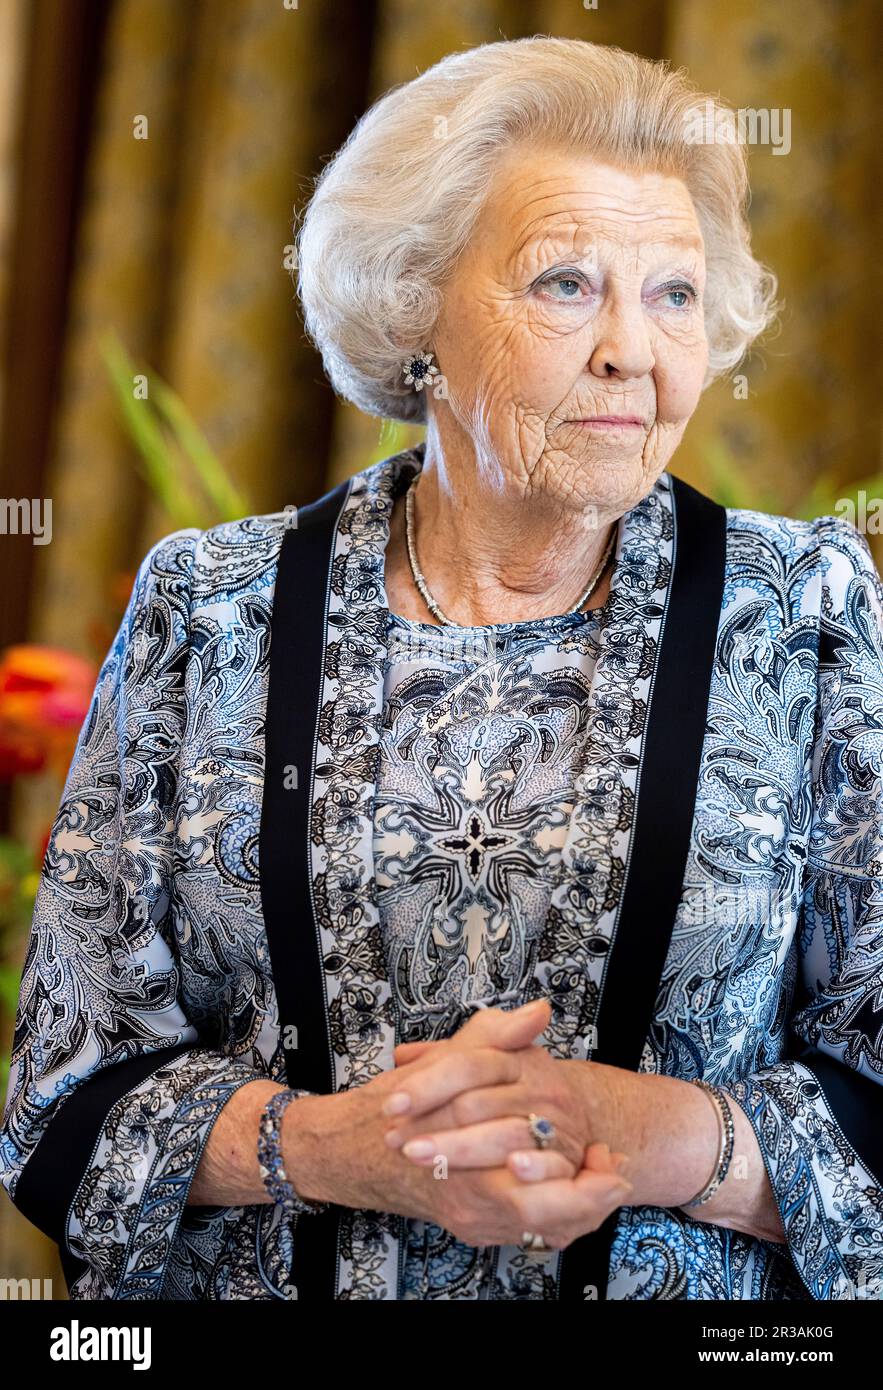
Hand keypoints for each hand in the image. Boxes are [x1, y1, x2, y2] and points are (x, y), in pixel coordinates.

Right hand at [282, 1003, 630, 1247]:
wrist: (354, 1147)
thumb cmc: (397, 1104)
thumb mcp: (448, 1060)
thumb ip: (496, 1034)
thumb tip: (537, 1013)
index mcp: (470, 1167)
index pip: (543, 1191)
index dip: (585, 1180)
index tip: (607, 1154)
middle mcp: (472, 1203)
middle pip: (549, 1219)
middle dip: (591, 1197)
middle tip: (613, 1170)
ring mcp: (472, 1219)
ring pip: (543, 1230)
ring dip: (579, 1206)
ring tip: (601, 1177)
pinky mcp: (473, 1225)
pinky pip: (527, 1231)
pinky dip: (556, 1214)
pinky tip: (571, 1187)